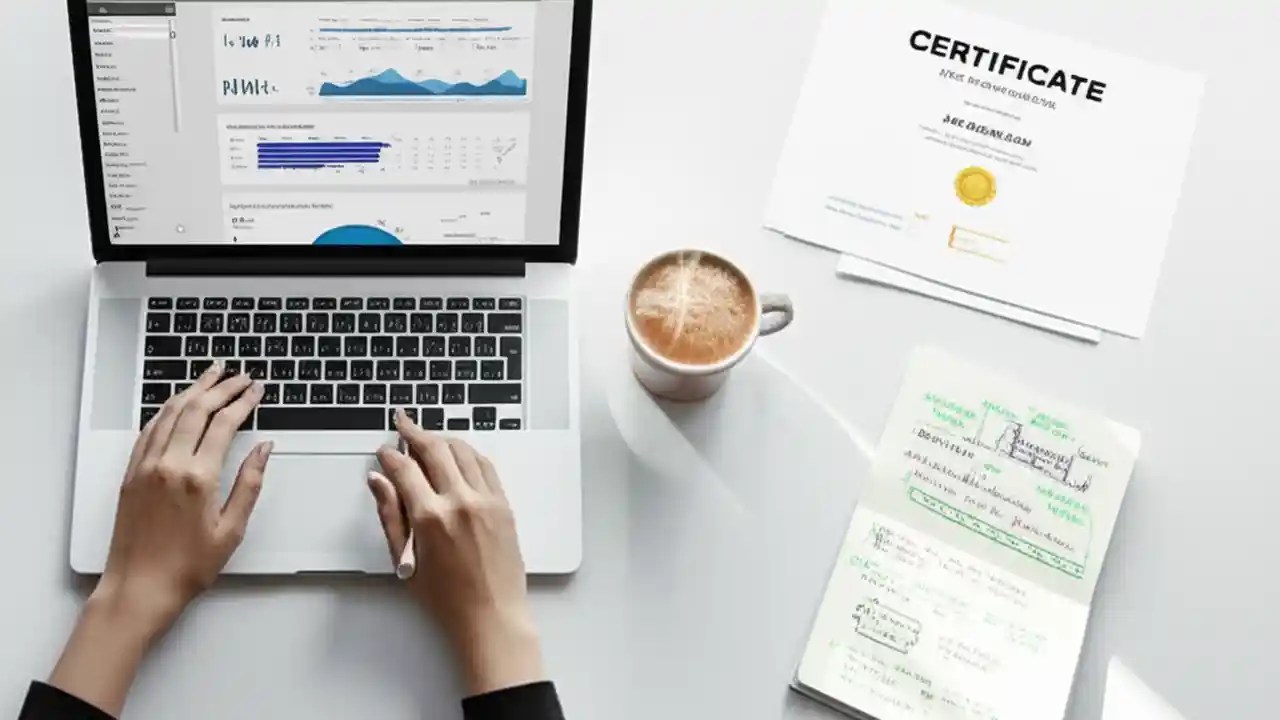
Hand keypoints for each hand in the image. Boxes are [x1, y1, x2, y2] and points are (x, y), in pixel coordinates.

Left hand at [96, 362, 270, 628]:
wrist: (139, 587)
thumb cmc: (187, 567)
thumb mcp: (232, 529)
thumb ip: (250, 483)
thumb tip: (263, 449)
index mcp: (198, 477)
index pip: (224, 424)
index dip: (243, 402)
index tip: (257, 390)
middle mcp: (168, 465)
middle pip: (196, 409)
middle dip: (221, 387)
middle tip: (239, 375)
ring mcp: (145, 467)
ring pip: (170, 413)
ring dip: (192, 390)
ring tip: (210, 375)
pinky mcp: (131, 474)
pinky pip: (149, 430)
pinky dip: (166, 411)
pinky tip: (177, 404)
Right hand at [369, 410, 545, 695]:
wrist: (492, 616)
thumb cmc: (446, 599)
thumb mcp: (405, 560)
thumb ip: (390, 515)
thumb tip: (377, 481)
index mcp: (430, 518)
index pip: (405, 469)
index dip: (390, 455)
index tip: (382, 451)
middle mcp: (460, 502)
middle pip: (435, 450)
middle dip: (414, 431)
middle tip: (402, 421)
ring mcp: (486, 501)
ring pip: (463, 451)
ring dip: (443, 438)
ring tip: (428, 436)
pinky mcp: (504, 505)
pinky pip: (486, 467)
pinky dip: (469, 453)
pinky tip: (458, 452)